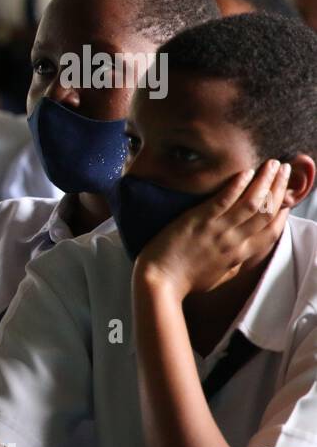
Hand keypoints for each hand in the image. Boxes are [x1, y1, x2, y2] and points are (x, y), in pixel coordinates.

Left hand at [135, 161, 290, 299]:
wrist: (160, 282)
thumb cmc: (184, 281)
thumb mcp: (217, 277)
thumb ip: (233, 264)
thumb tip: (241, 256)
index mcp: (239, 255)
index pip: (271, 232)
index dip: (282, 214)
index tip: (286, 199)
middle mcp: (234, 241)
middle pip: (267, 212)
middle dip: (279, 189)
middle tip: (285, 172)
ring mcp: (218, 230)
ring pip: (252, 202)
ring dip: (265, 181)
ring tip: (273, 164)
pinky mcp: (199, 220)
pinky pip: (224, 200)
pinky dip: (238, 185)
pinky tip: (247, 172)